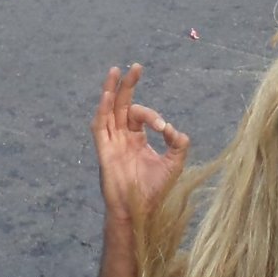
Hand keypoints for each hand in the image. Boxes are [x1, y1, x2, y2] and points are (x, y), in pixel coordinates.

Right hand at [92, 65, 187, 224]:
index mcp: (136, 139)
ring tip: (115, 71)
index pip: (141, 116)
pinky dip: (102, 111)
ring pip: (108, 110)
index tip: (163, 128)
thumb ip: (178, 143)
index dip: (153, 116)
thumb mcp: (174, 163)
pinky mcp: (104, 150)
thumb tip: (172, 128)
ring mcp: (111, 142)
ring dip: (111, 90)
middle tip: (137, 66)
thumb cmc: (154, 190)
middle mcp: (122, 137)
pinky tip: (107, 96)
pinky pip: (99, 127)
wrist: (139, 210)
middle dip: (128, 84)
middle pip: (122, 104)